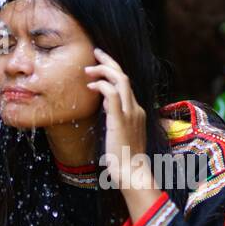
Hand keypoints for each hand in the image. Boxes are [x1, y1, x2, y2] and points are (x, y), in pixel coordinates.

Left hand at [85, 47, 151, 189]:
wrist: (132, 172)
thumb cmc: (125, 157)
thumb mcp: (120, 132)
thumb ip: (114, 117)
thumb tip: (105, 106)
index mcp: (136, 111)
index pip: (126, 85)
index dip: (113, 72)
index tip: (100, 67)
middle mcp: (136, 109)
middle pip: (124, 76)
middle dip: (109, 62)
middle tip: (96, 53)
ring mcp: (130, 113)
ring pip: (121, 80)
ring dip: (103, 70)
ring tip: (88, 69)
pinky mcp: (120, 120)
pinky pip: (113, 95)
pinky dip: (102, 85)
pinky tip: (91, 85)